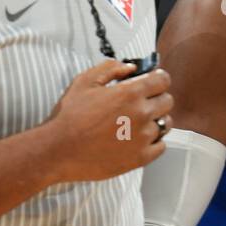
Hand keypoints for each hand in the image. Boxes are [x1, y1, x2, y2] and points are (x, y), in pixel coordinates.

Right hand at [45, 59, 173, 181]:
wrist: (58, 150)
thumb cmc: (69, 116)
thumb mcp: (84, 82)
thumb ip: (110, 69)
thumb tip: (130, 67)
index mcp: (131, 93)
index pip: (163, 80)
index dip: (158, 79)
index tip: (153, 82)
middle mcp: (142, 114)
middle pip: (167, 101)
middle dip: (157, 98)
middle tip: (142, 102)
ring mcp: (143, 138)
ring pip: (165, 124)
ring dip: (156, 120)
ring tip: (139, 122)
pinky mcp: (140, 158)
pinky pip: (161, 146)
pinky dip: (154, 141)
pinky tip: (138, 139)